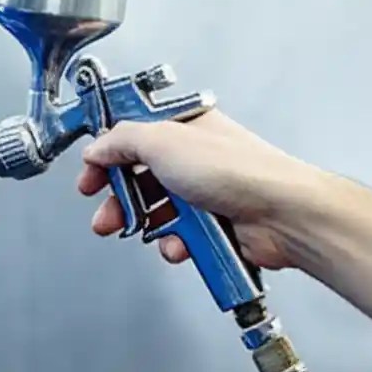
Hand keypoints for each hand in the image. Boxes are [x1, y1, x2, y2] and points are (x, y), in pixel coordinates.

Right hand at [76, 110, 321, 270]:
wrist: (281, 214)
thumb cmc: (237, 170)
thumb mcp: (163, 140)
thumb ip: (122, 141)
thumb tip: (98, 147)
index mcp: (184, 127)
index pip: (133, 135)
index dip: (107, 153)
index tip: (90, 172)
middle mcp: (194, 157)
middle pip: (139, 177)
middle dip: (117, 198)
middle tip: (104, 213)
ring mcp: (204, 192)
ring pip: (156, 210)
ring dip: (142, 224)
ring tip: (133, 231)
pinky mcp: (213, 224)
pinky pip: (179, 235)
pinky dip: (173, 242)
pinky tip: (178, 243)